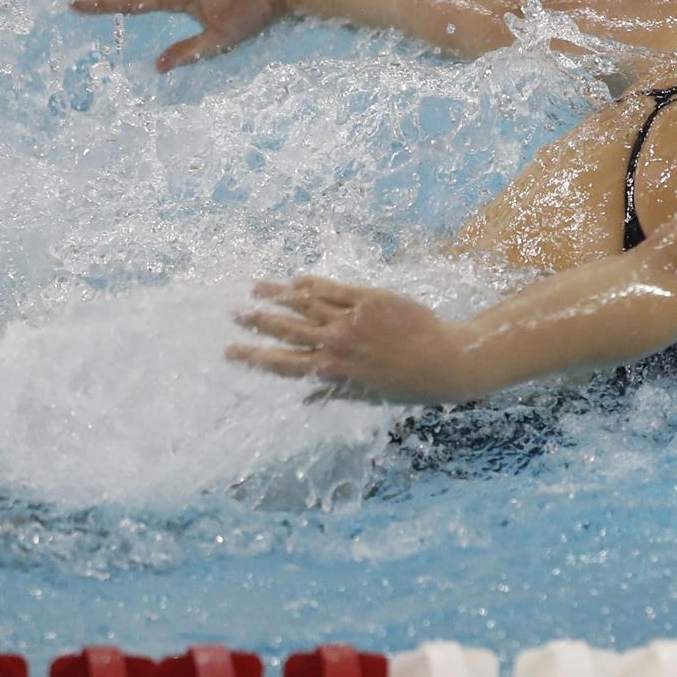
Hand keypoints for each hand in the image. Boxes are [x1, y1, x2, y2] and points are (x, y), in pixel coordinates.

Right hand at [228, 275, 482, 403]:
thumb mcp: (368, 396)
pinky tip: (296, 279)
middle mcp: (337, 343)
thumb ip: (334, 392)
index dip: (255, 356)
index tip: (232, 350)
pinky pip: (333, 289)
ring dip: (278, 295)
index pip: (285, 362)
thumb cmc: (408, 383)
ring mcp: (351, 318)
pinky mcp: (369, 299)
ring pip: (306, 304)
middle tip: (234, 312)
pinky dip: (312, 284)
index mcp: (334, 370)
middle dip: (258, 320)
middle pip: (288, 328)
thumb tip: (306, 397)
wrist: (444, 359)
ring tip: (255, 288)